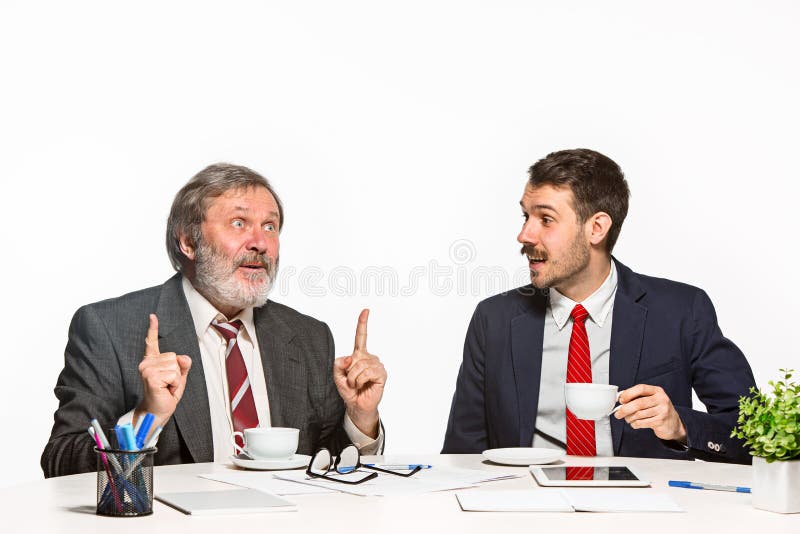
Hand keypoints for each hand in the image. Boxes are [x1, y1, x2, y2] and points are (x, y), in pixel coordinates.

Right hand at [136, 314, 191, 425]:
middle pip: (175, 357)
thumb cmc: (165, 395)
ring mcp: (147, 370)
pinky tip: (165, 390)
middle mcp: (146, 363)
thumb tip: (183, 357)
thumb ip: (183, 365)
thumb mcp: (179, 377)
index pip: (151, 342)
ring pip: (176, 366)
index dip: (153, 328)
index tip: (153, 316)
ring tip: (166, 387)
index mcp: (152, 361)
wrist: (157, 412)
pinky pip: (175, 375)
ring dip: (176, 379)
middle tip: (167, 384)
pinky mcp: (151, 377)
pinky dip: (175, 384)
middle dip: (177, 372)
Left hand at [333, 309, 386, 437]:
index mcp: (359, 355)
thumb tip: (351, 358)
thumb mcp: (337, 376)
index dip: (362, 323)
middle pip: (355, 358)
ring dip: (354, 378)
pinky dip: (361, 380)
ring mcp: (377, 365)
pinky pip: (367, 372)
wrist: (357, 405)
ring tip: (357, 385)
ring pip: (360, 366)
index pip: (361, 337)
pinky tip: (364, 385)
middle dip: (348, 372)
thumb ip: (338, 364)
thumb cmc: (350, 390)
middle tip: (352, 382)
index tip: (366, 310)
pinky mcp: (382, 374)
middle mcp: (370, 358)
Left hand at [615, 384, 685, 442]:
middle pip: (638, 403)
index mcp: (657, 391)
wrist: (673, 423)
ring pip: (639, 414)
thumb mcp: (651, 399)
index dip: (628, 393)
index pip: (641, 388)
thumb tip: (621, 399)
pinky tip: (634, 423)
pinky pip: (642, 423)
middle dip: (625, 409)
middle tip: (618, 413)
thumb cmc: (658, 409)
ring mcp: (662, 410)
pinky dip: (635, 424)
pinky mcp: (661, 421)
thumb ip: (638, 397)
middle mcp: (661, 399)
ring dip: (629, 418)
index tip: (621, 399)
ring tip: (627, 418)